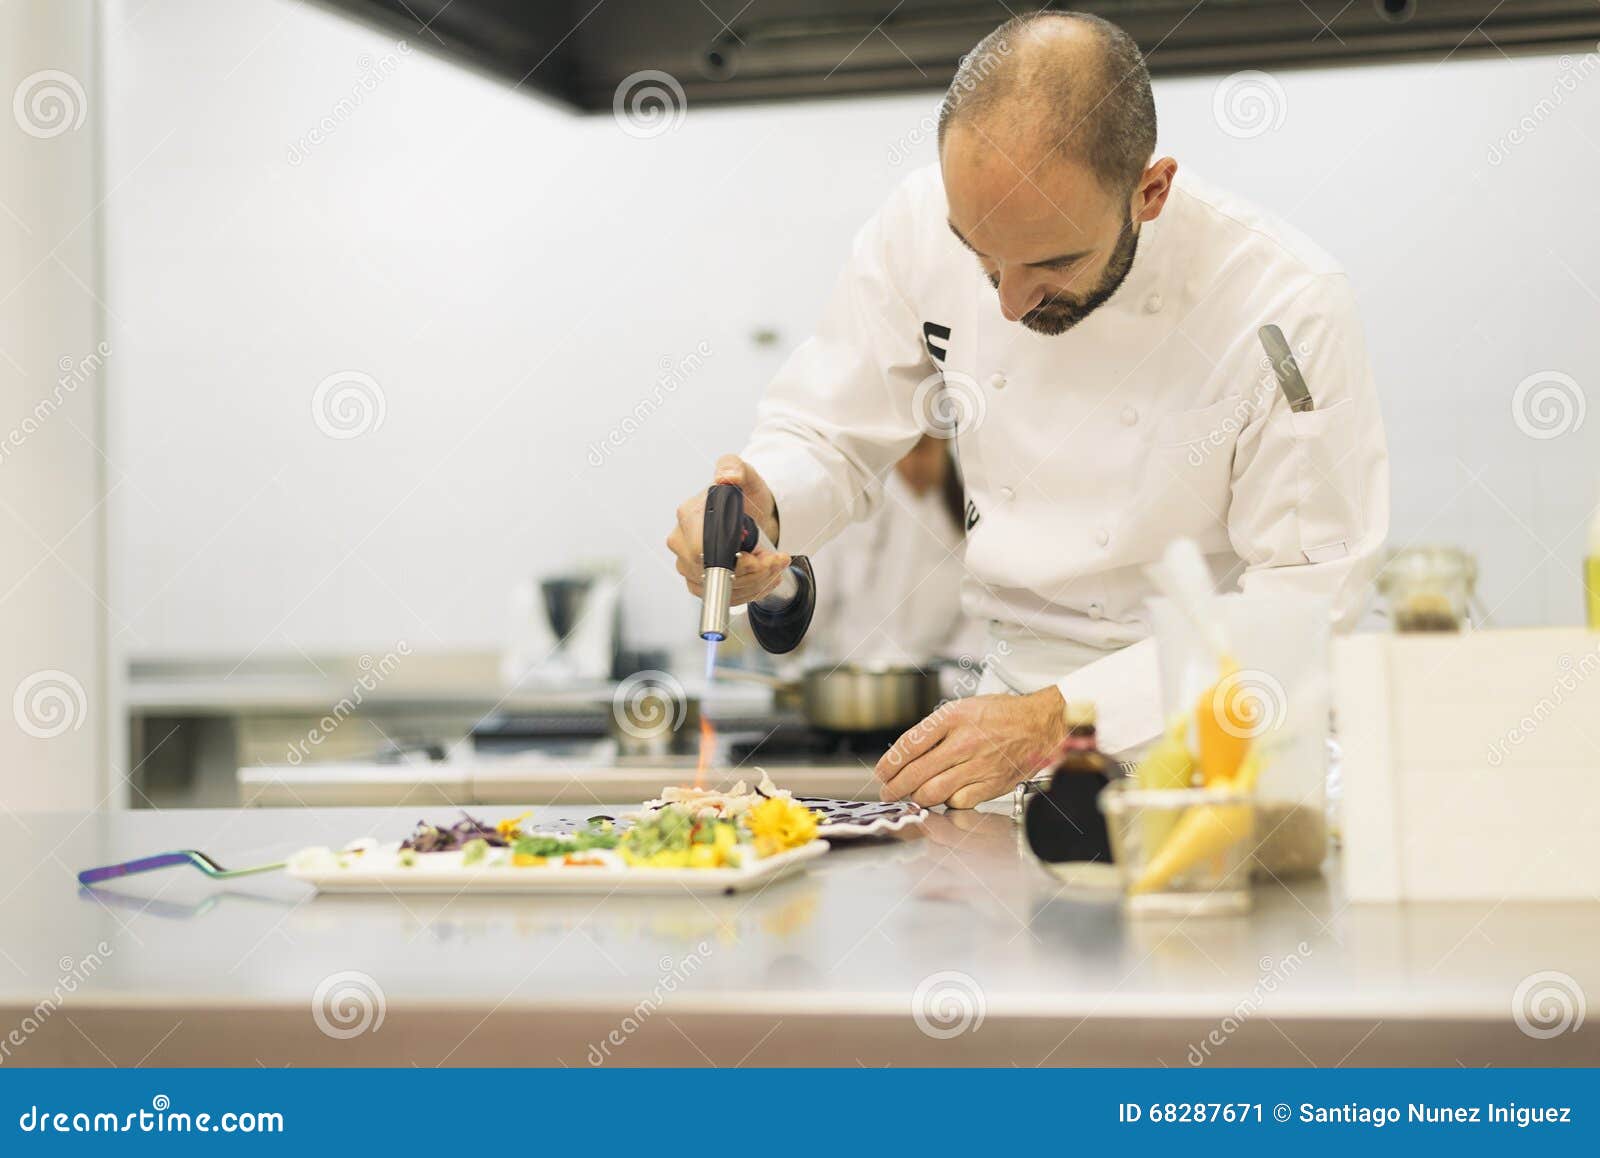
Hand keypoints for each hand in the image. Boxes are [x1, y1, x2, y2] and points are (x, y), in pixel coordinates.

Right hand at [666, 455, 790, 604]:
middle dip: (752, 571)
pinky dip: (753, 591)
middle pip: (714, 573)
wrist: (753, 515)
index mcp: (688, 516)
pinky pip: (726, 598)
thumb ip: (733, 467)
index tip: (757, 555)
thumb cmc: (745, 496)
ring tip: (774, 564)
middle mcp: (682, 543)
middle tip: (776, 560)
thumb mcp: (744, 474)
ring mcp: (689, 566)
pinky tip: (766, 575)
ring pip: (723, 589)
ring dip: (757, 582)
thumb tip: (727, 476)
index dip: (731, 559)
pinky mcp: (701, 584)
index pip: (702, 550)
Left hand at [876, 687, 1066, 808]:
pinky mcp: (991, 784)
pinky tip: (943, 797)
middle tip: (887, 792)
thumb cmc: (1001, 714)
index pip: (907, 746)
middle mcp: (963, 742)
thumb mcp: (962, 708)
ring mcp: (978, 765)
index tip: (881, 773)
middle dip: (894, 788)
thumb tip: (904, 755)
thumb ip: (933, 730)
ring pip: (932, 792)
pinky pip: (957, 802)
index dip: (888, 764)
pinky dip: (946, 802)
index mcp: (952, 718)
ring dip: (915, 798)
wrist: (1040, 723)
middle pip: (915, 773)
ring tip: (910, 797)